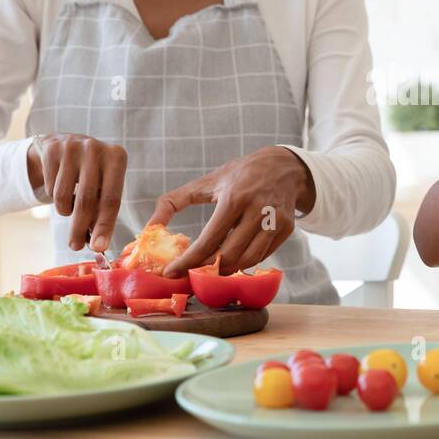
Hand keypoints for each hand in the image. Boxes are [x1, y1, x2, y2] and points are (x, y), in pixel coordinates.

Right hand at [27, 134, 126, 252]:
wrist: (64, 145)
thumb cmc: (90, 173)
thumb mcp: (103, 186)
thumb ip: (102, 211)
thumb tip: (97, 244)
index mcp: (117, 157)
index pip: (111, 199)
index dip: (105, 226)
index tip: (99, 247)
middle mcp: (96, 149)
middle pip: (86, 200)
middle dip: (79, 228)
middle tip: (75, 246)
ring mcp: (73, 147)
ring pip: (63, 196)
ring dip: (65, 210)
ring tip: (69, 206)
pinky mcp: (51, 149)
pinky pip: (50, 187)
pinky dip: (53, 196)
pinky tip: (59, 186)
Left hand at [148, 146, 314, 276]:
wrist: (283, 166)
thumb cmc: (239, 175)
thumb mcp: (206, 182)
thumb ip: (173, 202)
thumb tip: (150, 227)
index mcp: (234, 198)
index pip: (208, 240)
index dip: (188, 261)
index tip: (171, 272)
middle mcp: (257, 210)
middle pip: (229, 256)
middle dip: (207, 269)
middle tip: (192, 271)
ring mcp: (275, 221)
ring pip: (248, 260)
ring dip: (227, 268)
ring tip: (212, 265)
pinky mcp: (287, 229)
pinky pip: (262, 256)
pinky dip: (245, 261)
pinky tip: (233, 257)